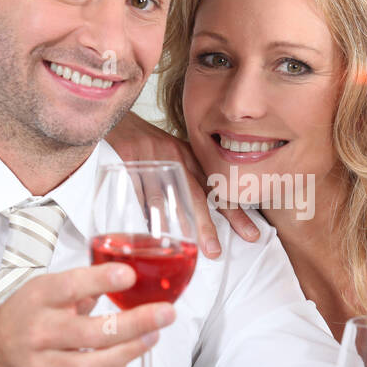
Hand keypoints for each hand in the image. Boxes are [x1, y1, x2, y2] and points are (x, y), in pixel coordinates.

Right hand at [0, 263, 175, 366]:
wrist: (0, 346)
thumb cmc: (34, 311)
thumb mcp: (51, 286)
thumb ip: (88, 282)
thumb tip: (136, 274)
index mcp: (39, 298)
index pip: (69, 287)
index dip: (101, 280)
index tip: (129, 275)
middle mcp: (37, 333)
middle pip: (89, 333)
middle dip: (135, 324)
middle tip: (165, 314)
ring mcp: (41, 366)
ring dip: (130, 352)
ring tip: (152, 337)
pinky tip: (123, 361)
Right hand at [106, 112, 259, 256]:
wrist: (115, 115)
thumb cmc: (145, 140)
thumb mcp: (172, 150)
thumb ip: (189, 174)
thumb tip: (206, 211)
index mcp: (189, 157)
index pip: (216, 187)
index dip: (235, 212)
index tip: (251, 233)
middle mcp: (174, 158)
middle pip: (195, 195)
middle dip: (207, 225)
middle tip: (215, 251)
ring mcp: (150, 159)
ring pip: (165, 198)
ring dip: (176, 225)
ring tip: (187, 249)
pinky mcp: (126, 161)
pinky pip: (137, 193)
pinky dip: (144, 214)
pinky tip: (152, 233)